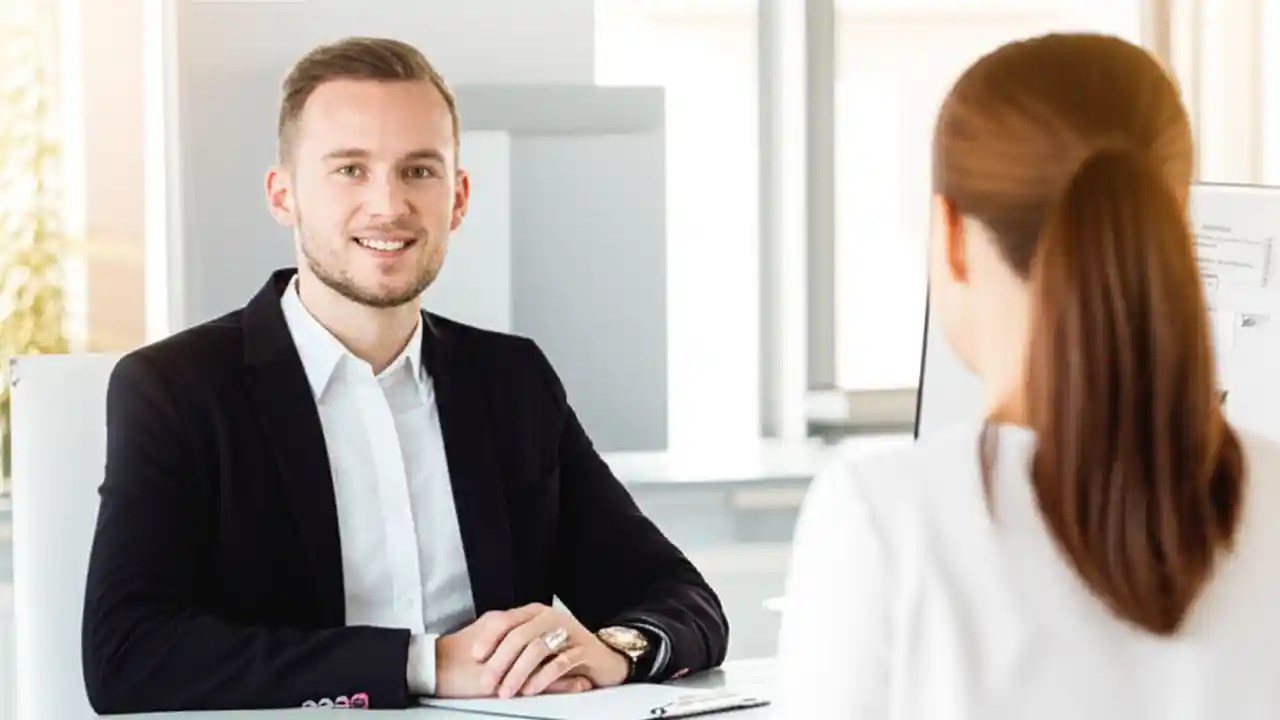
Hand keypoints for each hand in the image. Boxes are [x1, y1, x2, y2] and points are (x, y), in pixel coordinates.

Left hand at [470, 603, 629, 698]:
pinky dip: (542, 677)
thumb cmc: (564, 650)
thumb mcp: (536, 642)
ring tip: (506, 691)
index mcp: (535, 612)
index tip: (475, 657)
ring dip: (518, 672)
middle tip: (487, 682)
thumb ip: (514, 642)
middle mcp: (551, 617)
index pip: (505, 619)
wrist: (604, 658)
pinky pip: (560, 662)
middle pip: (519, 635)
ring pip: (537, 649)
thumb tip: (480, 657)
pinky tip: (530, 690)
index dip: (488, 637)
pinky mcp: (584, 649)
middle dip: (500, 661)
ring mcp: (569, 632)